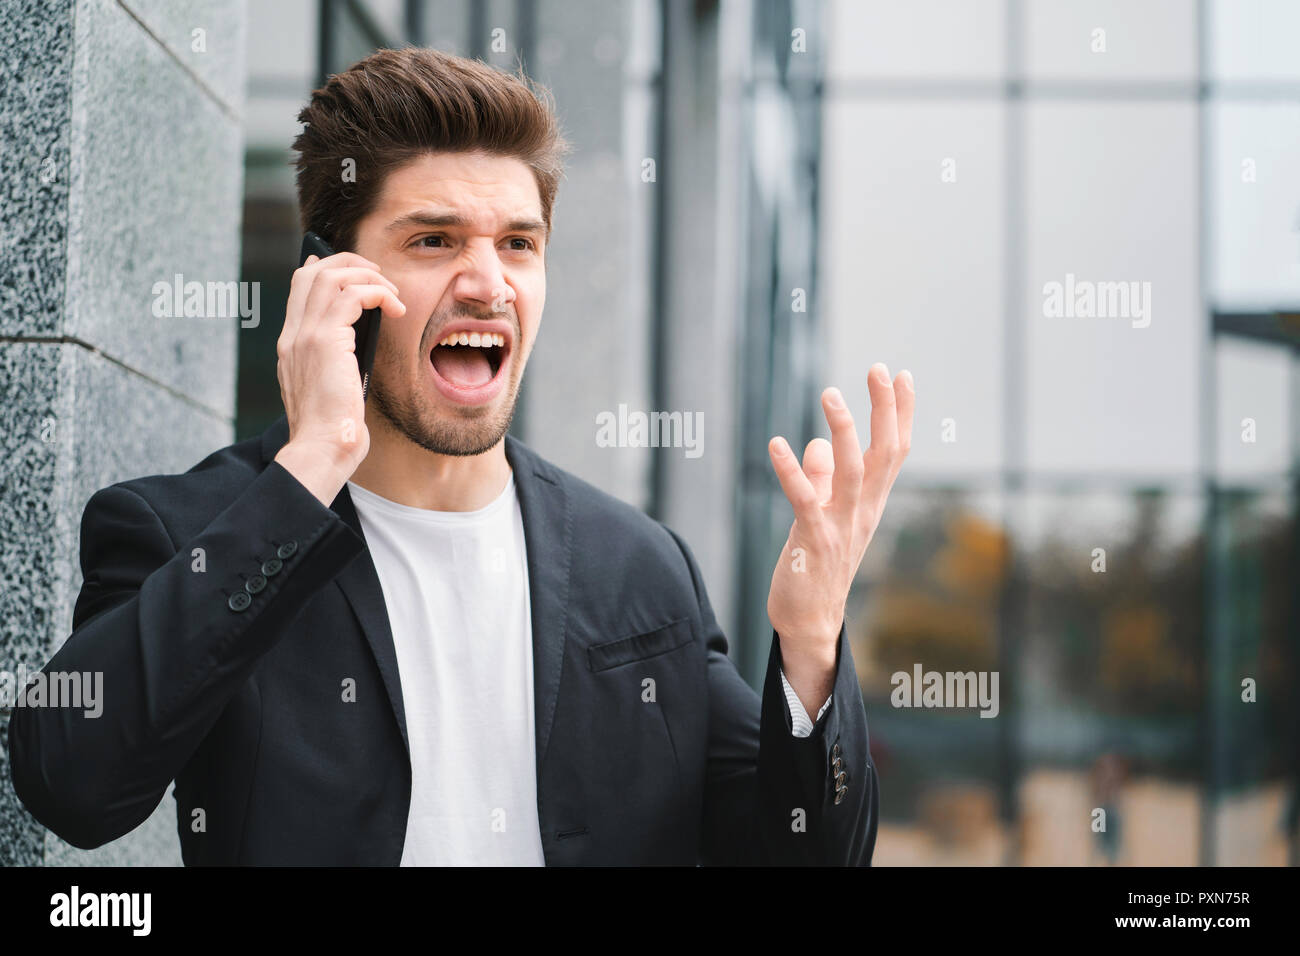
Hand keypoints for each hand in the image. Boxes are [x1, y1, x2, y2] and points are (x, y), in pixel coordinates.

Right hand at [273, 252, 405, 503]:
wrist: (322, 449)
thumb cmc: (332, 431)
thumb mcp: (330, 391)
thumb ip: (336, 364)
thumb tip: (355, 347)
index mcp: (291, 347)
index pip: (300, 289)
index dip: (325, 269)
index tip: (352, 269)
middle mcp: (293, 336)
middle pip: (312, 272)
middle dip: (349, 263)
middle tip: (379, 276)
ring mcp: (305, 336)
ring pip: (331, 276)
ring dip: (368, 277)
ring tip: (392, 294)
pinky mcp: (325, 341)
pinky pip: (352, 295)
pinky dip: (378, 293)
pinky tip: (396, 309)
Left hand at [766, 364, 913, 706]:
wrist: (809, 622)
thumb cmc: (816, 568)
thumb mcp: (823, 517)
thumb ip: (821, 480)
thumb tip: (816, 444)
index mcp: (869, 503)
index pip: (894, 451)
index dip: (900, 413)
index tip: (902, 374)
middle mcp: (862, 511)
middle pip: (884, 453)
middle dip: (885, 410)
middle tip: (879, 368)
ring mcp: (840, 526)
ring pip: (851, 471)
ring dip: (844, 430)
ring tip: (832, 394)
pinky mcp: (812, 541)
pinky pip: (804, 499)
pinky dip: (791, 470)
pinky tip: (776, 443)